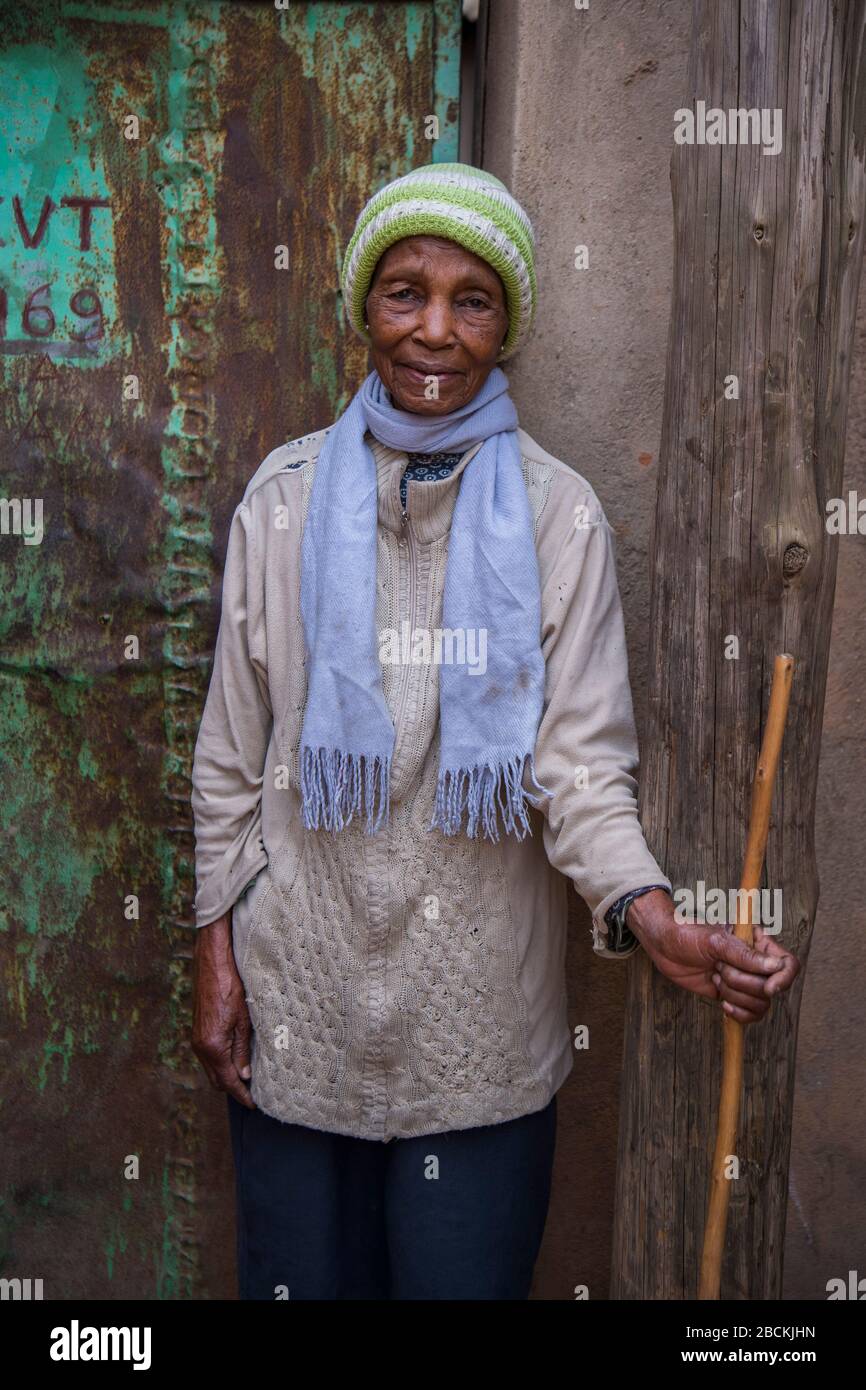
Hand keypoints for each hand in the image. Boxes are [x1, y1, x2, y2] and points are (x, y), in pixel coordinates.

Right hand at [192, 912, 255, 1107]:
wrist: (212, 962)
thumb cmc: (230, 986)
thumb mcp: (243, 1019)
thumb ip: (242, 1049)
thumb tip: (245, 1075)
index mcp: (212, 1046)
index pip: (228, 1081)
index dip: (241, 1095)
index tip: (254, 1105)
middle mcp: (200, 1047)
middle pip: (217, 1080)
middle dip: (234, 1088)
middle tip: (254, 1092)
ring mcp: (196, 1039)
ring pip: (211, 1069)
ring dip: (227, 1076)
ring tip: (247, 1077)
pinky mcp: (198, 1030)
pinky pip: (208, 1056)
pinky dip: (220, 1062)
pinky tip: (234, 1058)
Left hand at [625, 890, 800, 1023]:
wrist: (664, 946)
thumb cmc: (688, 935)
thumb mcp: (716, 941)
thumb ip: (746, 955)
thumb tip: (776, 966)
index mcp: (758, 943)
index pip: (788, 963)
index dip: (783, 979)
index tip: (768, 988)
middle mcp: (756, 963)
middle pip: (770, 987)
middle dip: (741, 982)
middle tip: (717, 967)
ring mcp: (746, 981)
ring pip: (760, 1003)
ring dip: (734, 994)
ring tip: (715, 977)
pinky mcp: (734, 996)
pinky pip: (751, 1015)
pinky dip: (738, 1013)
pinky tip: (723, 1003)